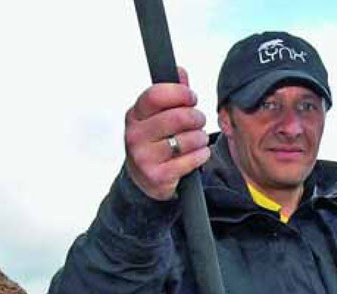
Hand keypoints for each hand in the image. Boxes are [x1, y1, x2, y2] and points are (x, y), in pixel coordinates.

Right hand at [124, 67, 211, 200]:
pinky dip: (201, 155)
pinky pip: (190, 160)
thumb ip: (171, 94)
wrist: (144, 179)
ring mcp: (143, 157)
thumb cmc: (155, 142)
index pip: (156, 94)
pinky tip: (200, 153)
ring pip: (187, 139)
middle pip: (177, 117)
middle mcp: (134, 135)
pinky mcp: (157, 176)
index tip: (191, 98)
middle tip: (199, 121)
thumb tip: (180, 71)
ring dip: (201, 138)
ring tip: (199, 139)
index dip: (180, 93)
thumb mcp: (157, 116)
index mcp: (134, 115)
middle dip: (196, 117)